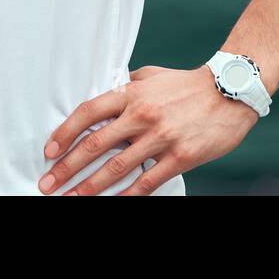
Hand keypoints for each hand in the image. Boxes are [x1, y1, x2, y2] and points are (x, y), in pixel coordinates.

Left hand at [38, 64, 258, 194]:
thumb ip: (126, 86)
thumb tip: (103, 93)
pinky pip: (147, 181)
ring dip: (90, 187)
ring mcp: (160, 138)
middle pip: (95, 144)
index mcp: (131, 94)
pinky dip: (128, 195)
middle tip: (48, 183)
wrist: (229, 92)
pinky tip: (113, 202)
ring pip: (116, 167)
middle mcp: (141, 116)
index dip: (65, 132)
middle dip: (67, 167)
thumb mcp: (150, 76)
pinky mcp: (180, 157)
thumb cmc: (186, 84)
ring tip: (71, 198)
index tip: (49, 150)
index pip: (88, 113)